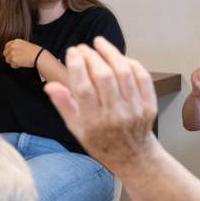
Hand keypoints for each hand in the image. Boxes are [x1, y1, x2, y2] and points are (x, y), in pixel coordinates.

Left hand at [3, 39, 41, 68]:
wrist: (38, 56)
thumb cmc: (35, 51)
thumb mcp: (26, 44)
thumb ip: (18, 46)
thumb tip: (13, 50)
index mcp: (16, 41)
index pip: (6, 46)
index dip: (8, 51)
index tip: (10, 54)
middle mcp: (12, 46)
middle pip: (5, 53)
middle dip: (9, 57)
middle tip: (15, 59)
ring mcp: (12, 53)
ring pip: (7, 60)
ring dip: (12, 62)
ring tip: (19, 62)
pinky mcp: (14, 60)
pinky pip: (12, 65)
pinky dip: (16, 66)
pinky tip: (21, 64)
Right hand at [45, 38, 158, 167]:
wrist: (133, 157)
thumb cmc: (100, 141)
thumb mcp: (76, 129)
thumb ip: (64, 105)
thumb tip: (50, 85)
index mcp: (93, 122)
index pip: (83, 88)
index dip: (77, 65)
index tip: (72, 52)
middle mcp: (115, 115)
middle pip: (104, 76)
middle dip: (92, 56)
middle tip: (83, 48)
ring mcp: (134, 110)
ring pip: (123, 73)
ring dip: (111, 53)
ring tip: (99, 43)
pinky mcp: (149, 105)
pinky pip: (142, 77)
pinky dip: (130, 63)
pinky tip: (119, 57)